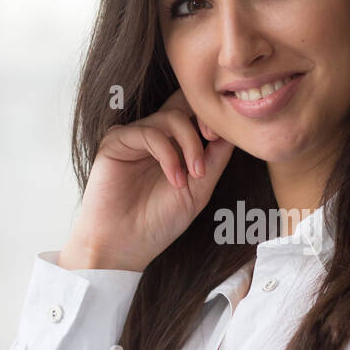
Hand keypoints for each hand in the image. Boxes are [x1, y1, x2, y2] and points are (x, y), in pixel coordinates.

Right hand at [59, 88, 234, 273]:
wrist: (125, 245)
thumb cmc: (159, 222)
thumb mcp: (199, 190)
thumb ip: (215, 159)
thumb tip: (233, 132)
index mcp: (174, 144)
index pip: (194, 113)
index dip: (211, 117)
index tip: (220, 138)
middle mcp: (155, 135)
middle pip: (183, 104)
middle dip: (203, 120)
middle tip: (212, 141)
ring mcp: (135, 136)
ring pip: (170, 117)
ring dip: (190, 145)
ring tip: (193, 176)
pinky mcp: (116, 141)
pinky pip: (148, 132)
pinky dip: (168, 154)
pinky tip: (175, 179)